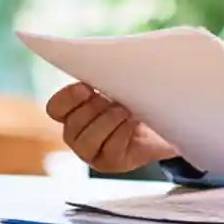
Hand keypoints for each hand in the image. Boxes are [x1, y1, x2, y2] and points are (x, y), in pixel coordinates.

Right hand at [45, 82, 177, 172]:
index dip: (67, 98)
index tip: (87, 87)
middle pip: (71, 125)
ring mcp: (93, 152)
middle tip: (113, 98)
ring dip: (106, 121)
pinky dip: (122, 133)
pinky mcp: (112, 163)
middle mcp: (78, 134)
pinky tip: (134, 122)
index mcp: (74, 112)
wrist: (168, 122)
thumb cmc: (140, 99)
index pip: (55, 108)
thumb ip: (106, 78)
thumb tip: (106, 60)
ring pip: (86, 141)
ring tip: (125, 110)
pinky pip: (109, 149)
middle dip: (93, 108)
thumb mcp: (121, 85)